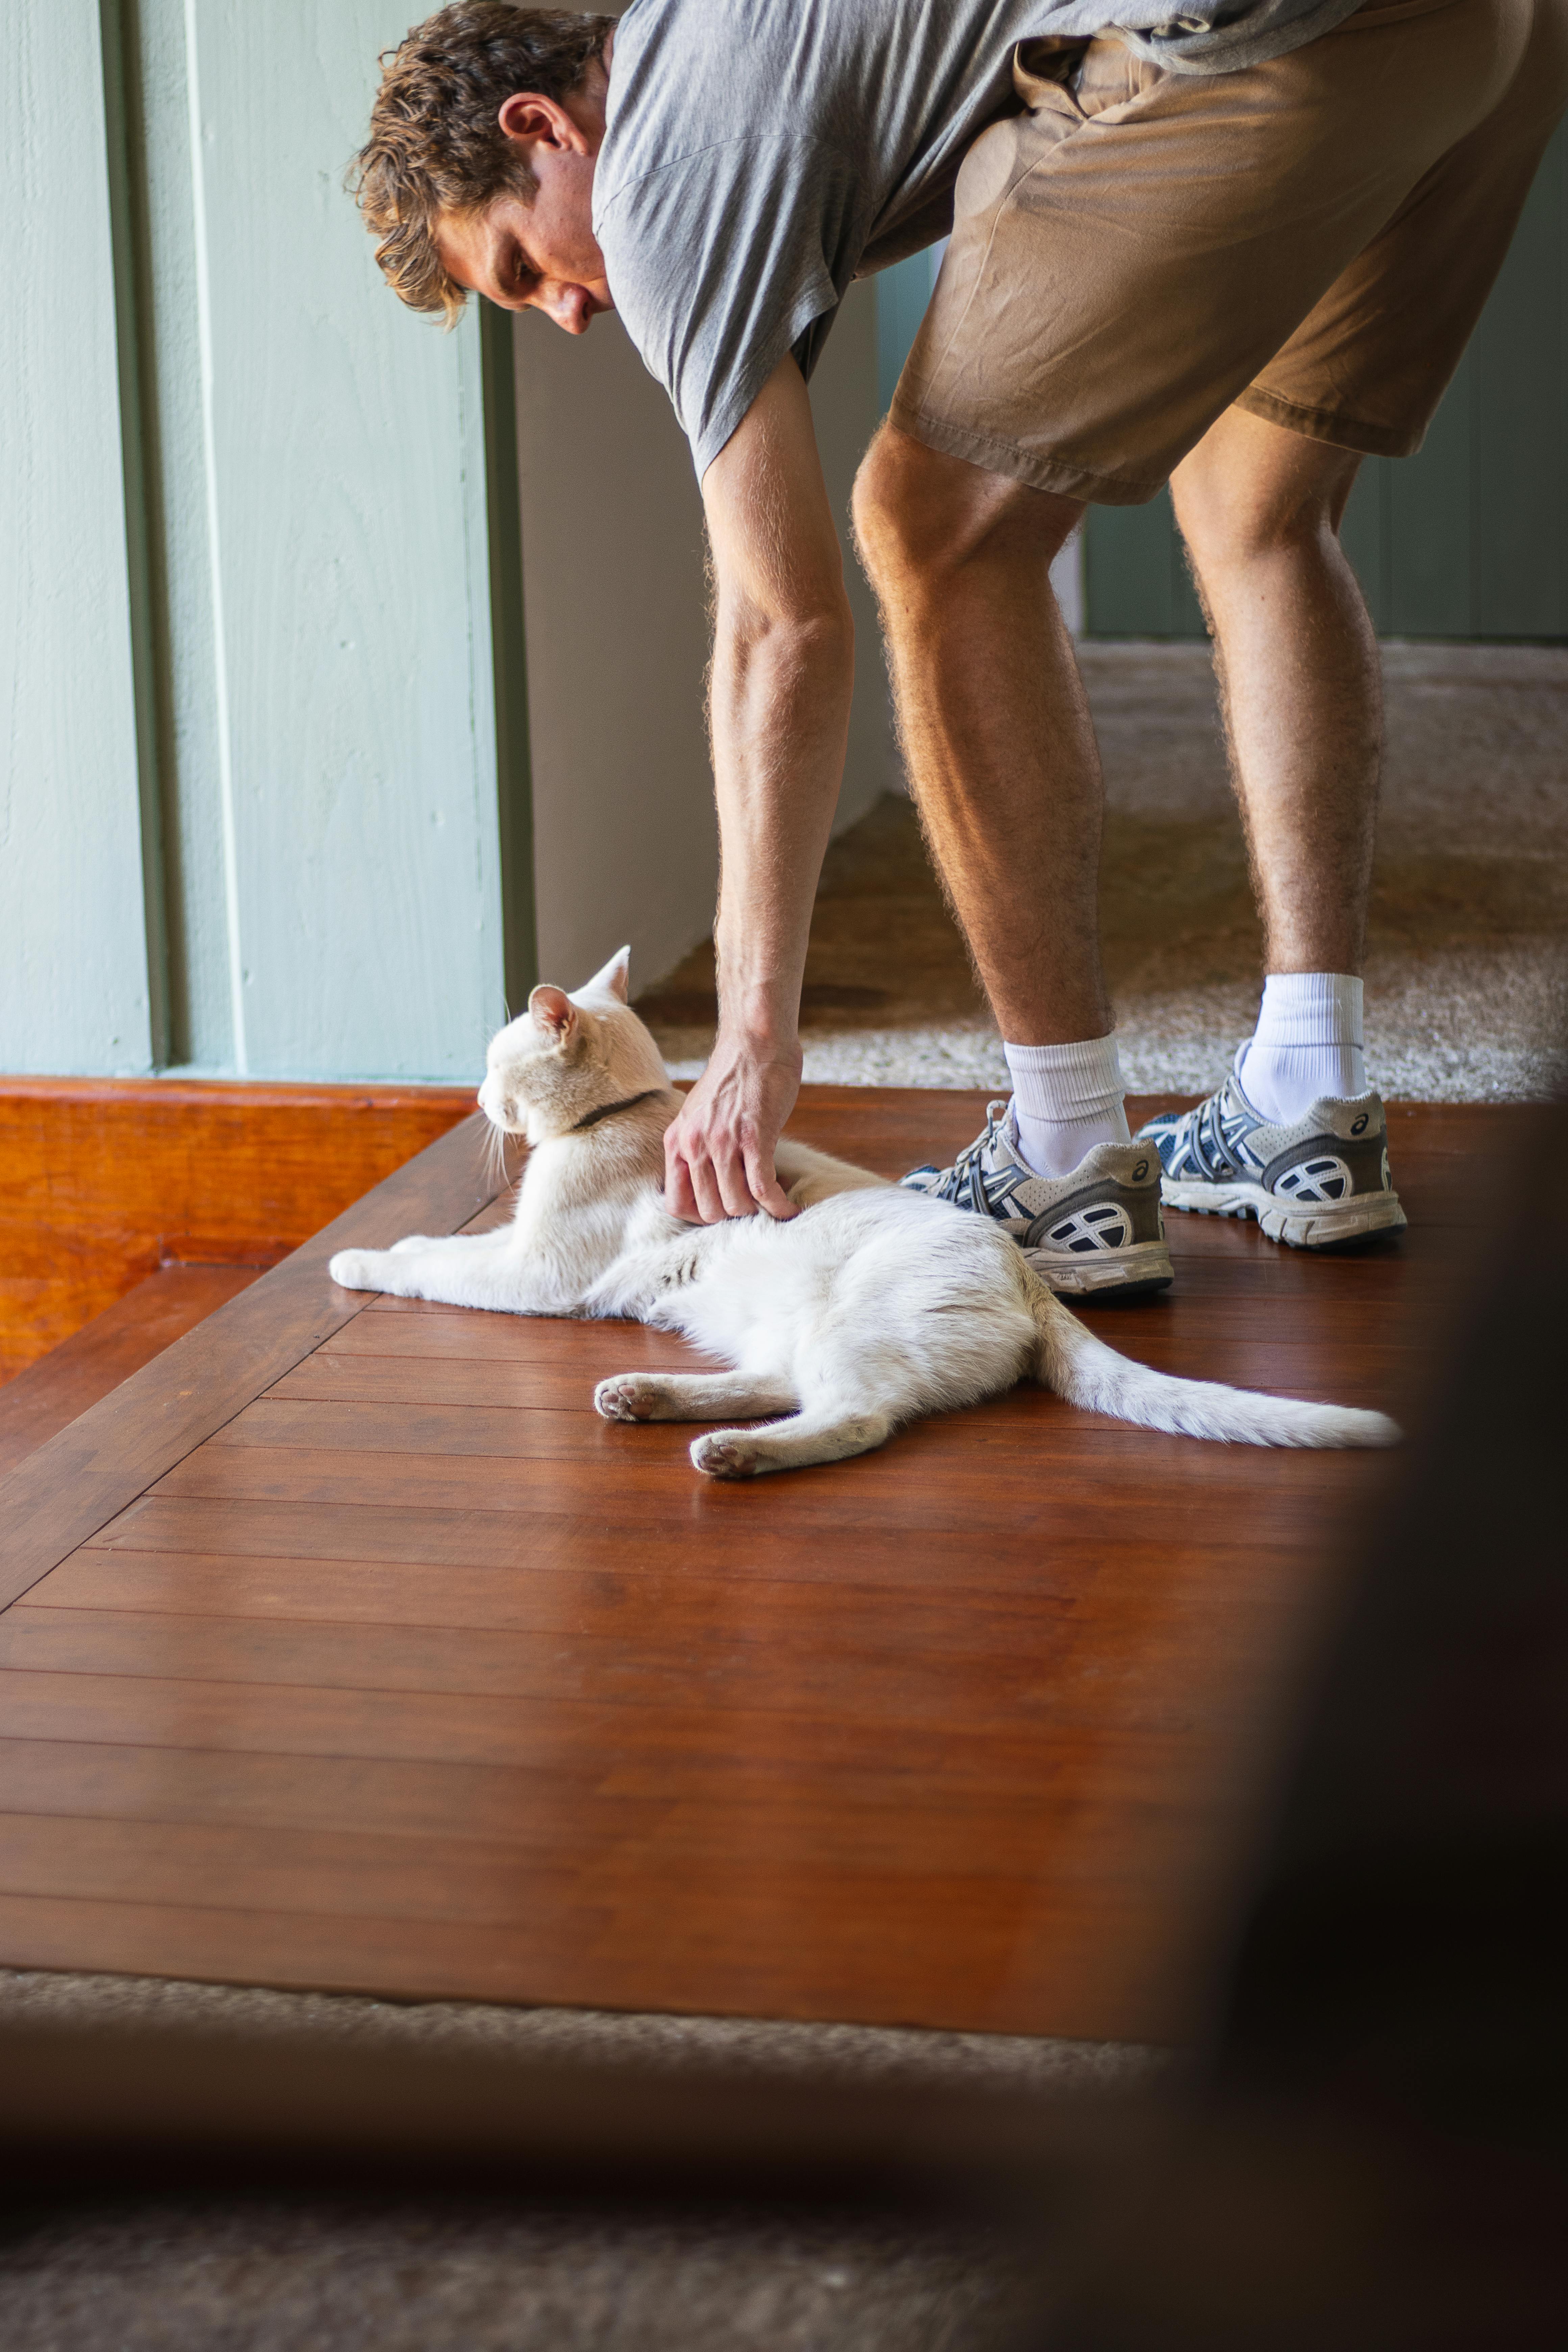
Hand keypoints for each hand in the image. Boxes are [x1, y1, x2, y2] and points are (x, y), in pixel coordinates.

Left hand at [664, 1031, 801, 1221]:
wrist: (755, 1043)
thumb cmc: (735, 1077)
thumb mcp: (700, 1114)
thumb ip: (700, 1146)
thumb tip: (714, 1184)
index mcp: (677, 1141)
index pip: (676, 1204)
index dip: (702, 1217)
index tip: (724, 1210)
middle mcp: (694, 1145)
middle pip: (709, 1211)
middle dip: (734, 1215)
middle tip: (754, 1202)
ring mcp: (722, 1143)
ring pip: (736, 1205)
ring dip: (758, 1211)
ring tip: (775, 1199)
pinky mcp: (754, 1138)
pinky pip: (762, 1189)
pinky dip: (778, 1205)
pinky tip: (789, 1206)